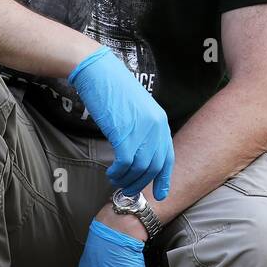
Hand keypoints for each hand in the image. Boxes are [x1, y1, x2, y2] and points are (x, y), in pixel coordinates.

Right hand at [68, 46, 173, 198]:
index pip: (168, 157)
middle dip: (141, 183)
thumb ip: (143, 130)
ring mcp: (142, 129)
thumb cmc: (114, 90)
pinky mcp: (125, 132)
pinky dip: (118, 172)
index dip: (164, 178)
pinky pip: (126, 163)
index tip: (161, 194)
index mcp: (161, 121)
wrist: (99, 72)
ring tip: (116, 181)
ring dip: (128, 180)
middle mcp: (156, 126)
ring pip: (141, 168)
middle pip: (154, 166)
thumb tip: (140, 154)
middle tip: (128, 191)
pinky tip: (111, 172)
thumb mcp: (137, 110)